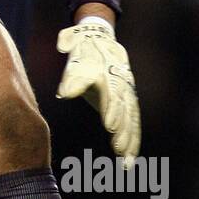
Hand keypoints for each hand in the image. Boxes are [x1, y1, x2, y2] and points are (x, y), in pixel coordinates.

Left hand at [56, 19, 140, 165]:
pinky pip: (133, 122)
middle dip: (122, 129)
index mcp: (106, 71)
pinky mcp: (128, 101)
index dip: (111, 109)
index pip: (111, 93)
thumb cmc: (82, 51)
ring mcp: (126, 92)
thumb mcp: (73, 54)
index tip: (110, 126)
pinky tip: (130, 159)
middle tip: (118, 146)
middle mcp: (119, 82)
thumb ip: (71, 75)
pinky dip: (133, 140)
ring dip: (129, 139)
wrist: (100, 39)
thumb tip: (65, 93)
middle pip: (123, 108)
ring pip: (130, 118)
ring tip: (126, 160)